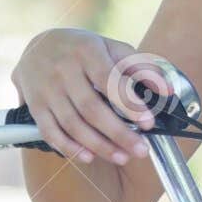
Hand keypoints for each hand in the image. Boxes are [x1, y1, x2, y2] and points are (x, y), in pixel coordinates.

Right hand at [9, 28, 169, 165]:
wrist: (39, 44)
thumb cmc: (84, 49)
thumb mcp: (112, 48)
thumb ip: (141, 67)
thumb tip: (167, 90)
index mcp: (86, 51)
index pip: (108, 80)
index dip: (129, 104)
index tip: (148, 122)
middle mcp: (62, 69)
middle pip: (91, 108)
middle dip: (119, 133)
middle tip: (141, 150)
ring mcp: (46, 89)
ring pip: (72, 124)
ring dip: (99, 145)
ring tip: (122, 157)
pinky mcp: (34, 105)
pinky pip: (50, 132)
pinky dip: (69, 148)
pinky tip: (89, 157)